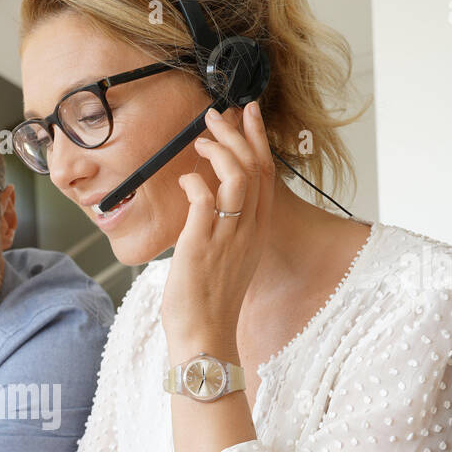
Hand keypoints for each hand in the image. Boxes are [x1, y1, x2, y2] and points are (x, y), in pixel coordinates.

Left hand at [160, 100, 275, 362]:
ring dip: (220, 151)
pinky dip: (196, 182)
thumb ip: (223, 231)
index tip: (248, 116)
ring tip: (202, 139)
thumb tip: (206, 205)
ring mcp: (227, 237)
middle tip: (218, 114)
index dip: (257, 141)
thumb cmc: (208, 303)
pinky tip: (186, 178)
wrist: (204, 337)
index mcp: (257, 233)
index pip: (265, 176)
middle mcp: (248, 232)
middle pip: (255, 168)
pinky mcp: (201, 245)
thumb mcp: (226, 260)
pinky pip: (205, 200)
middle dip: (239, 134)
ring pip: (237, 178)